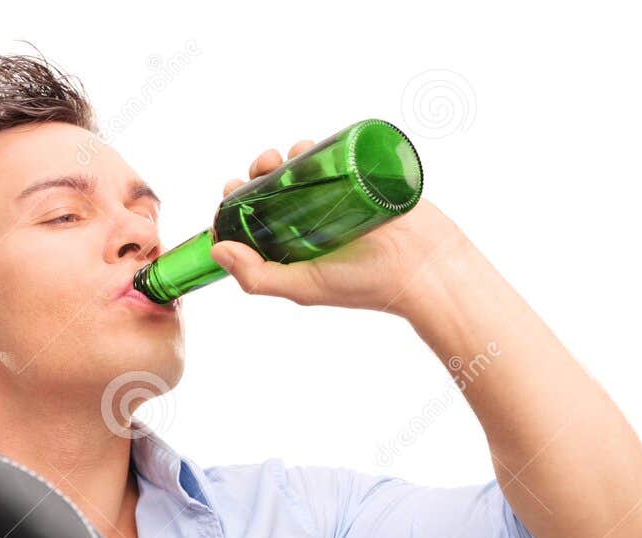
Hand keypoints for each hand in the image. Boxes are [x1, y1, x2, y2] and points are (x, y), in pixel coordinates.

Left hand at [209, 139, 464, 314]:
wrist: (424, 265)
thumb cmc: (364, 285)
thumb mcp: (303, 287)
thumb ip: (257, 276)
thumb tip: (217, 249)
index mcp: (292, 250)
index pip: (254, 222)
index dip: (236, 205)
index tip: (229, 193)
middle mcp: (310, 224)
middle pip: (272, 190)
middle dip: (257, 173)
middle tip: (259, 168)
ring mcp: (335, 199)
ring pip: (299, 170)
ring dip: (282, 158)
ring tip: (282, 157)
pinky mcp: (360, 179)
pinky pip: (331, 157)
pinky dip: (314, 147)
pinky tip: (304, 146)